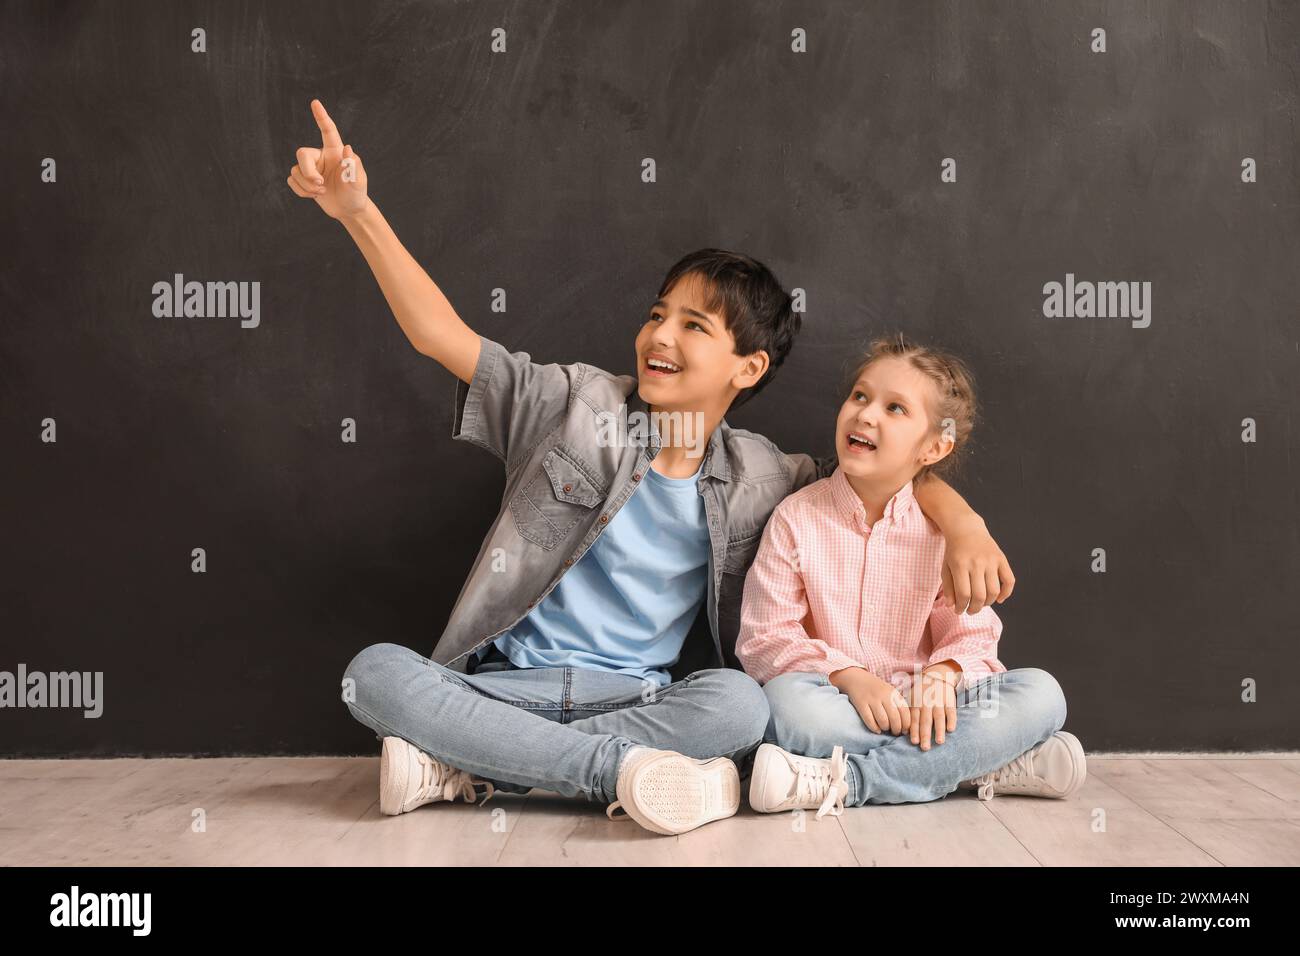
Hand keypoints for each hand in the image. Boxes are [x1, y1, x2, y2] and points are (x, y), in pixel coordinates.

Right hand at [286, 99, 368, 220]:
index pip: (327, 131)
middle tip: (320, 184)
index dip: (321, 117)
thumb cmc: (356, 194)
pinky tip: (314, 196)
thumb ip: (354, 166)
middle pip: (301, 153)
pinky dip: (301, 191)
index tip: (315, 102)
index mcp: (335, 152)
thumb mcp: (359, 182)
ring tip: (321, 192)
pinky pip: (292, 181)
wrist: (349, 210)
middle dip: (308, 172)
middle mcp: (321, 156)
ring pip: (296, 170)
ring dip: (307, 185)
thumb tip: (348, 148)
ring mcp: (311, 168)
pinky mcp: (303, 180)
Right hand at [832, 668, 911, 735]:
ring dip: (885, 728)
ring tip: (885, 729)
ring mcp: (871, 699)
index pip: (905, 712)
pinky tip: (877, 729)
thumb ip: (899, 704)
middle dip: (896, 729)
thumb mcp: (890, 692)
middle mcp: (884, 695)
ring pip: (882, 720)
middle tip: (895, 732)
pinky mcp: (860, 703)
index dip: (906, 724)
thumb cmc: (877, 689)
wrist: (857, 679)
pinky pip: (869, 720)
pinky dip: (874, 728)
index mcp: (893, 692)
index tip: (905, 730)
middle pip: (894, 718)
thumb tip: (907, 726)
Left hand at [908, 669, 957, 750]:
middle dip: (925, 735)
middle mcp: (927, 704)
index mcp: (916, 704)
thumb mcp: (911, 697)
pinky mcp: (949, 701)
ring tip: (939, 742)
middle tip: (925, 748)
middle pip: (925, 721)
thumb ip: (907, 711)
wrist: (936, 676)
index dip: (914, 731)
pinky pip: (951, 711)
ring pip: (938, 717)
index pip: (914, 720)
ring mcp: (939, 702)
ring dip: (939, 730)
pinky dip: (951, 720)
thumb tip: (902, 729)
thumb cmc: (921, 692)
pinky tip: (950, 730)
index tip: (914, 742)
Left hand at [940, 517, 1014, 613]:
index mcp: (960, 565)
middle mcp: (977, 563)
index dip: (961, 607)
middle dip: (974, 608)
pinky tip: (999, 599)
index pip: (964, 595)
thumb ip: (948, 587)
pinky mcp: (1001, 558)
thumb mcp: (945, 567)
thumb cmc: (954, 551)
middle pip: (979, 596)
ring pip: (994, 591)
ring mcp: (991, 560)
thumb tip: (952, 606)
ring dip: (988, 603)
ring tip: (981, 603)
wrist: (966, 529)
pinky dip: (1006, 593)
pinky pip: (1009, 580)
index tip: (959, 611)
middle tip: (970, 610)